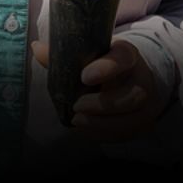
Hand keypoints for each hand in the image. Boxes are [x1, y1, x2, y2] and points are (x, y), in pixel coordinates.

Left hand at [31, 39, 168, 141]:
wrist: (130, 79)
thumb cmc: (103, 64)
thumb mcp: (88, 55)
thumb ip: (64, 54)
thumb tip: (37, 48)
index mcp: (127, 55)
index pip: (123, 58)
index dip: (106, 68)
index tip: (84, 76)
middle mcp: (141, 78)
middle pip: (133, 95)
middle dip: (103, 104)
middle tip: (77, 106)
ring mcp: (145, 104)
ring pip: (133, 118)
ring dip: (103, 123)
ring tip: (77, 121)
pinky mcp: (142, 123)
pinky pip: (127, 133)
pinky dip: (104, 134)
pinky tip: (86, 130)